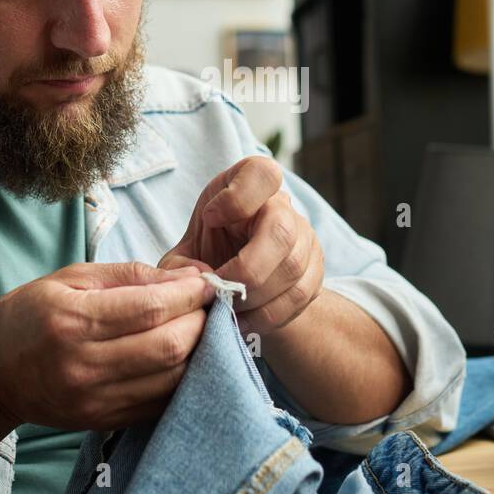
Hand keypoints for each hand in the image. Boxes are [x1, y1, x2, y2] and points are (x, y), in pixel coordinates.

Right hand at [0, 262, 212, 430]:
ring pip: (172, 379)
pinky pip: (160, 403)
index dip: (191, 293)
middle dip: (201, 321)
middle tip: (207, 305)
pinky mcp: (102, 422)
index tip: (208, 282)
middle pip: (169, 346)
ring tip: (198, 329)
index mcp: (73, 320)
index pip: (152, 308)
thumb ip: (132, 275)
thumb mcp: (72, 278)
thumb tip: (188, 276)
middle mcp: (83, 365)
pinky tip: (182, 358)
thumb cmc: (32, 315)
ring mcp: (94, 400)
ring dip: (198, 352)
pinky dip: (181, 379)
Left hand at [158, 156, 324, 337]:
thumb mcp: (183, 254)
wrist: (240, 279)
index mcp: (249, 185)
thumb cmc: (208, 253)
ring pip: (291, 267)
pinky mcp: (314, 272)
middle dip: (247, 268)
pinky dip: (267, 314)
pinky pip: (299, 295)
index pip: (263, 174)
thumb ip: (178, 267)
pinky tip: (243, 319)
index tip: (210, 219)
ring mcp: (305, 238)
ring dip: (254, 297)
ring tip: (226, 309)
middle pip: (281, 229)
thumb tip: (201, 279)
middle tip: (219, 289)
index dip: (239, 197)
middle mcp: (283, 206)